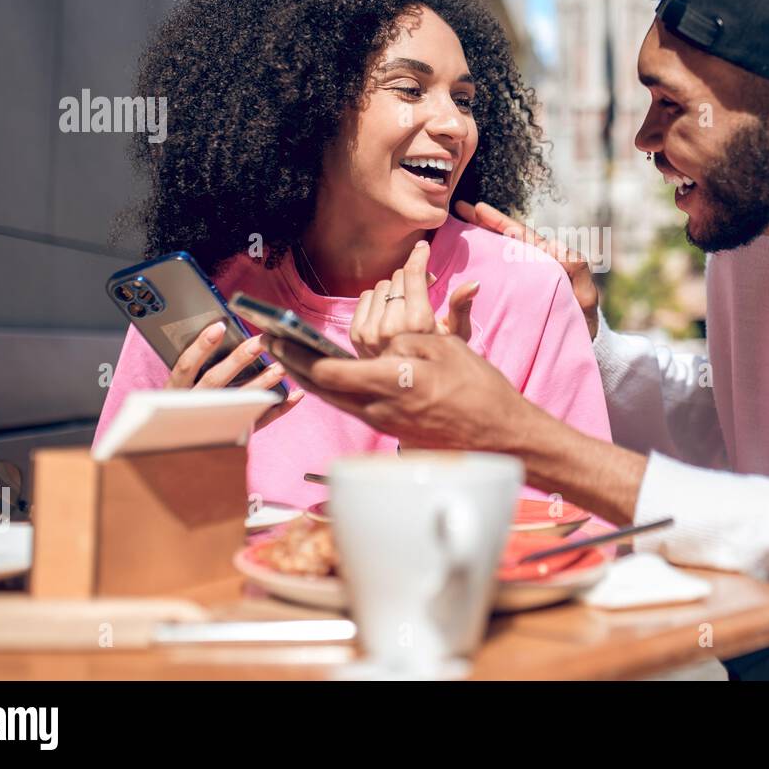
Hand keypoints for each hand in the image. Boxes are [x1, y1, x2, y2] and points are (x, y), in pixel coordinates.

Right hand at [167, 321, 303, 428]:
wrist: (183, 446)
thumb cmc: (184, 405)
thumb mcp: (180, 387)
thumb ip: (196, 366)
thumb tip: (221, 331)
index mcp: (177, 391)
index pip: (186, 365)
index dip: (201, 346)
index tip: (220, 326)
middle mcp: (194, 406)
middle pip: (216, 379)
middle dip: (240, 359)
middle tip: (261, 342)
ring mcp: (214, 422)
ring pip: (240, 400)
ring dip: (264, 381)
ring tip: (282, 366)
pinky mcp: (234, 434)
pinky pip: (259, 420)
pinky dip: (279, 408)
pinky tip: (295, 394)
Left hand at [265, 331, 541, 451]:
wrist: (499, 433)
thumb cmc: (478, 387)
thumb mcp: (445, 346)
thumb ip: (405, 342)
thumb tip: (380, 344)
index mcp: (391, 383)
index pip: (329, 373)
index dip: (298, 354)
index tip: (279, 335)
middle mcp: (379, 409)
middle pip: (320, 389)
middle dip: (290, 365)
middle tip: (270, 343)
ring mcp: (384, 423)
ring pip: (333, 400)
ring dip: (308, 378)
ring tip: (288, 357)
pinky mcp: (391, 430)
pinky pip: (352, 408)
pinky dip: (333, 390)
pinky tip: (328, 377)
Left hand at [349, 239, 479, 357]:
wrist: (410, 393)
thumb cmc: (440, 364)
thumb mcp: (457, 338)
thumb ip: (461, 308)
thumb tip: (473, 283)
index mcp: (419, 324)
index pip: (412, 275)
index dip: (419, 256)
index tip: (422, 247)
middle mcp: (391, 328)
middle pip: (397, 278)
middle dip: (411, 279)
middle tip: (422, 290)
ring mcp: (370, 333)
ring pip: (380, 286)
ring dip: (395, 291)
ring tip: (406, 307)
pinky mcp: (356, 336)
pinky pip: (365, 298)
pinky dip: (378, 300)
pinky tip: (390, 314)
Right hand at [455, 200, 598, 338]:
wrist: (580, 347)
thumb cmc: (584, 321)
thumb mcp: (585, 296)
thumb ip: (578, 271)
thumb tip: (555, 244)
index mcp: (547, 261)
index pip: (520, 236)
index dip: (499, 222)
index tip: (478, 209)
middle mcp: (532, 267)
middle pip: (504, 239)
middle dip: (483, 223)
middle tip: (460, 208)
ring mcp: (523, 282)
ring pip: (497, 254)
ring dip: (478, 239)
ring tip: (456, 227)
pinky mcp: (514, 298)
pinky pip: (495, 276)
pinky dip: (480, 265)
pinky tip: (461, 263)